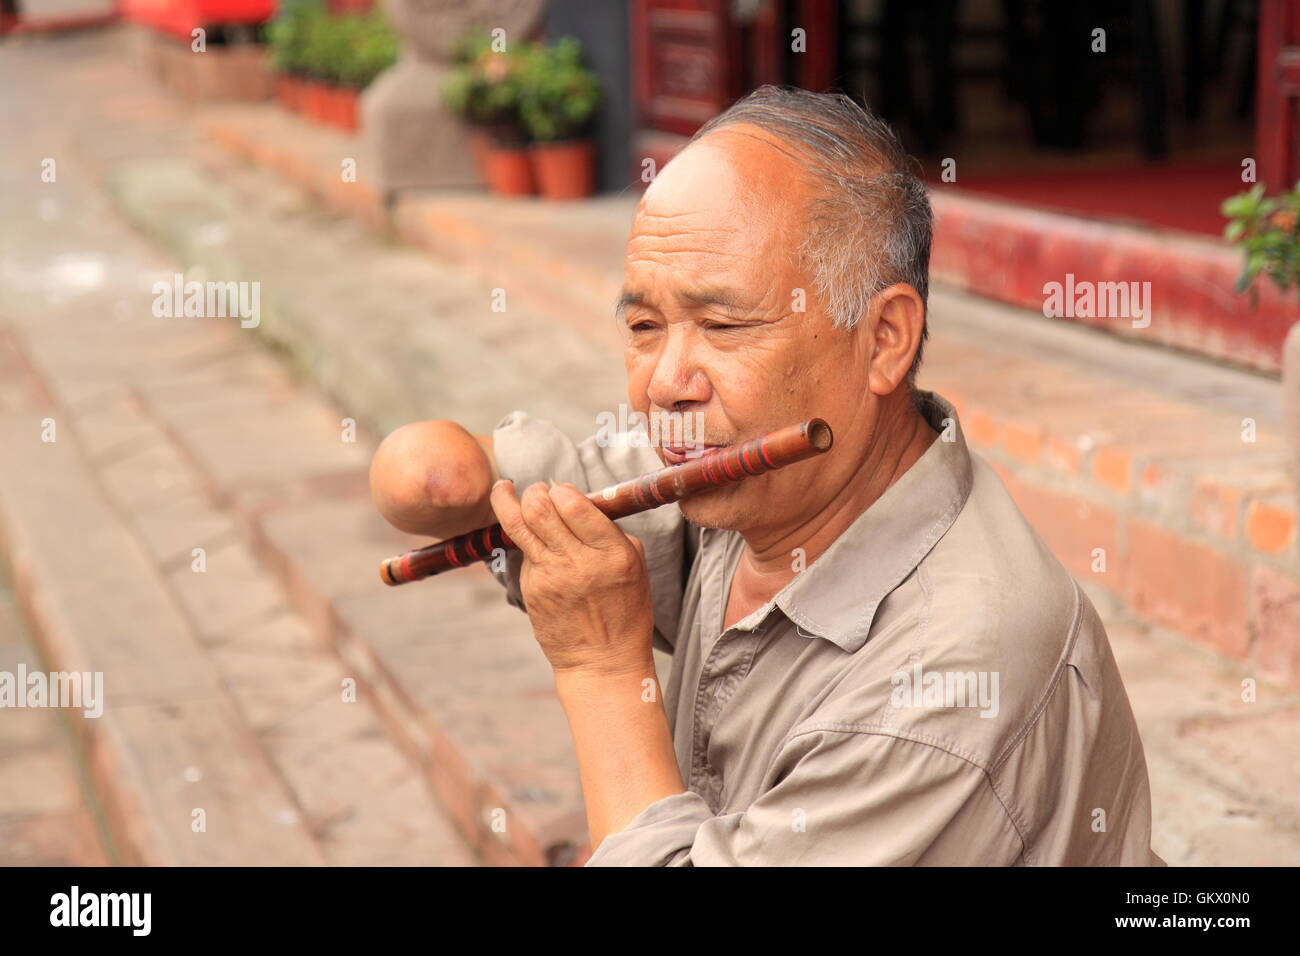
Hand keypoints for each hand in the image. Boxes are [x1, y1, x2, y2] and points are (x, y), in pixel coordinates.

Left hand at [489, 479, 654, 676]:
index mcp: (611, 554)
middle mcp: (578, 563)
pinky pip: (523, 553)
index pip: (574, 505)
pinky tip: (533, 540)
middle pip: (539, 509)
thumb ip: (610, 531)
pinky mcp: (531, 590)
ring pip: (518, 525)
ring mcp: (550, 577)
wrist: (602, 662)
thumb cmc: (625, 611)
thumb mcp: (635, 566)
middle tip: (538, 492)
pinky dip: (525, 540)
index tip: (563, 491)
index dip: (563, 491)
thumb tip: (579, 501)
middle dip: (535, 492)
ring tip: (503, 489)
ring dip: (507, 501)